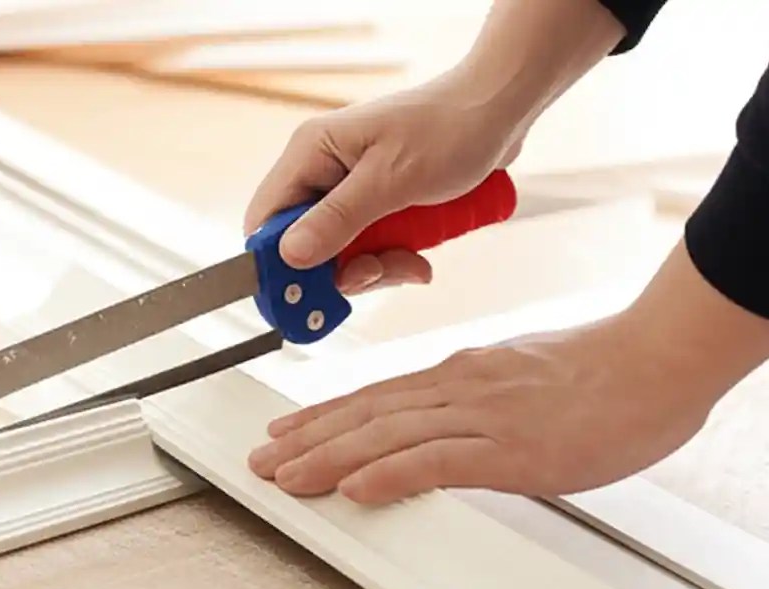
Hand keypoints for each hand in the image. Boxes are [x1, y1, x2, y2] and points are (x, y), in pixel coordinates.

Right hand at [243, 67, 525, 295]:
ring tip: (412, 263)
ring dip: (377, 267)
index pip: (267, 220)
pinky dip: (395, 260)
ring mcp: (351, 189)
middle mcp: (323, 172)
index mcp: (311, 153)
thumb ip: (338, 220)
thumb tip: (290, 256)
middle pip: (305, 245)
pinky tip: (421, 261)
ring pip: (341, 254)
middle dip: (343, 269)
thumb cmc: (449, 128)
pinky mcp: (378, 203)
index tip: (302, 296)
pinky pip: (371, 248)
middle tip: (376, 274)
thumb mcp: (391, 180)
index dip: (278, 263)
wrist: (500, 111)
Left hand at [247, 240, 768, 503]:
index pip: (379, 395)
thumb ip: (485, 398)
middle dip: (309, 439)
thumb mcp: (526, 375)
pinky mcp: (512, 447)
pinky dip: (390, 474)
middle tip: (264, 459)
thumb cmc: (605, 369)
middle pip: (368, 413)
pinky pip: (437, 461)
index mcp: (464, 374)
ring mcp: (483, 416)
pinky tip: (353, 487)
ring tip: (286, 475)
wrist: (657, 359)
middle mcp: (460, 388)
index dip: (328, 416)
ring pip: (387, 435)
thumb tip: (455, 421)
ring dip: (329, 457)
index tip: (290, 431)